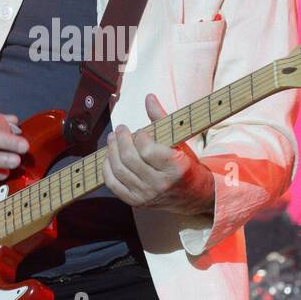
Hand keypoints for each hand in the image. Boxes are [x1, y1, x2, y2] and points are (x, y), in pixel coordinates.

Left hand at [103, 93, 215, 215]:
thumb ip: (162, 119)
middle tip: (121, 129)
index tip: (140, 131)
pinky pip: (113, 184)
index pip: (147, 149)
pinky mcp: (135, 201)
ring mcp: (146, 195)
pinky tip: (109, 156)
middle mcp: (160, 184)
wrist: (193, 196)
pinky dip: (107, 168)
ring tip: (113, 139)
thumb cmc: (187, 166)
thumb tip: (149, 98)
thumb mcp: (180, 142)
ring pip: (119, 170)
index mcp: (175, 168)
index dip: (140, 136)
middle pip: (129, 159)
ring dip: (112, 150)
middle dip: (121, 139)